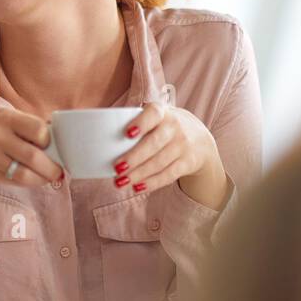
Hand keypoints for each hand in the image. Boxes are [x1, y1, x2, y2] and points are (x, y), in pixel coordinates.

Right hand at [0, 108, 64, 214]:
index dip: (51, 140)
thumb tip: (54, 135)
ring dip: (43, 178)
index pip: (38, 129)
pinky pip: (13, 180)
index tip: (53, 146)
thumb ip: (20, 124)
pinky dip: (28, 182)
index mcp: (3, 116)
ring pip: (25, 172)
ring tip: (49, 178)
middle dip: (53, 166)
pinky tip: (32, 180)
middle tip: (59, 170)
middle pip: (35, 155)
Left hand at [112, 101, 228, 208]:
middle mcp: (174, 127)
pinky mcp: (188, 162)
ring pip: (159, 162)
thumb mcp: (155, 119)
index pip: (153, 114)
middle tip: (116, 168)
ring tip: (120, 182)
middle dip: (134, 157)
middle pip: (154, 143)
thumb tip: (101, 141)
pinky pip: (168, 175)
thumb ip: (134, 124)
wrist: (200, 140)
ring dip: (138, 174)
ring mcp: (183, 145)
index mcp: (162, 113)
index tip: (126, 134)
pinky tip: (137, 188)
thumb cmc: (164, 128)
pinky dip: (151, 183)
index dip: (141, 123)